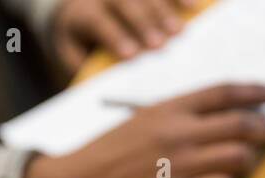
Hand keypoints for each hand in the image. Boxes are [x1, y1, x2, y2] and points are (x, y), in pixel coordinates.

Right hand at [23, 84, 264, 177]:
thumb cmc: (107, 153)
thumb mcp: (141, 121)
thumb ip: (178, 116)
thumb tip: (221, 117)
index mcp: (169, 109)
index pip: (226, 92)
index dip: (257, 92)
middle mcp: (180, 133)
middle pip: (243, 124)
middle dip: (264, 129)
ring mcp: (180, 166)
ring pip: (240, 157)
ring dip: (249, 159)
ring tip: (245, 162)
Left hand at [52, 0, 193, 68]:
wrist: (80, 5)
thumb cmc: (81, 36)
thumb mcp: (72, 50)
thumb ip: (84, 62)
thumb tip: (105, 83)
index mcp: (85, 13)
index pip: (100, 22)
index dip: (116, 37)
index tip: (132, 56)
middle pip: (125, 4)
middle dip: (144, 25)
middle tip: (160, 46)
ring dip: (163, 12)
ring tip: (179, 32)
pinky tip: (192, 7)